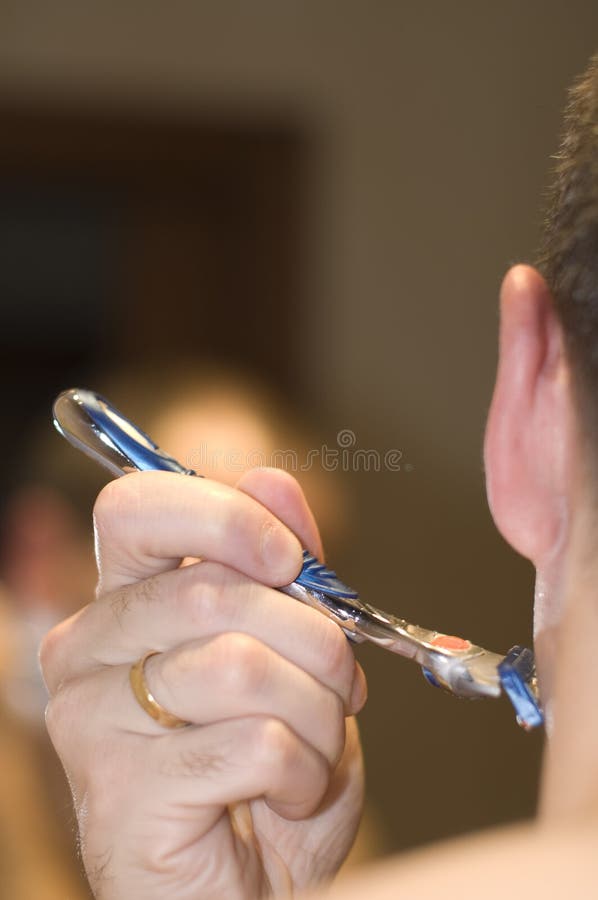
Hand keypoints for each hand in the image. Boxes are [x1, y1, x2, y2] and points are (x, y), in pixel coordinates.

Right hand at [40, 468, 365, 898]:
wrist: (247, 887)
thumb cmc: (264, 766)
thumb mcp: (289, 651)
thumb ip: (281, 567)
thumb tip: (272, 476)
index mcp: (125, 601)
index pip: (136, 509)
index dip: (223, 515)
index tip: (289, 559)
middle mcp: (88, 650)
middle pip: (212, 589)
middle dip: (314, 636)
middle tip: (338, 681)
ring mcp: (92, 724)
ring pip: (241, 666)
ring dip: (317, 711)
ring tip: (313, 746)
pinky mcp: (120, 794)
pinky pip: (254, 744)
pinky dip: (304, 770)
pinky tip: (286, 795)